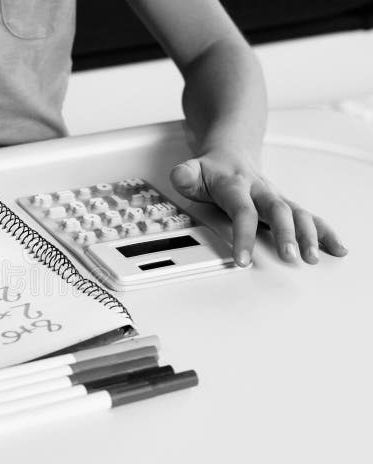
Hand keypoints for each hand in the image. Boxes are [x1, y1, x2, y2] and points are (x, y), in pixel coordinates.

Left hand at [169, 147, 346, 265]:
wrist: (230, 152)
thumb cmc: (212, 169)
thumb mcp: (192, 170)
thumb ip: (185, 175)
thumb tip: (180, 176)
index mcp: (236, 185)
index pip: (242, 211)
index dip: (244, 235)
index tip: (243, 259)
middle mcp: (260, 190)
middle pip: (277, 211)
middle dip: (286, 234)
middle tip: (289, 257)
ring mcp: (275, 197)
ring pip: (297, 213)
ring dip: (308, 235)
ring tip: (312, 257)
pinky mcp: (285, 205)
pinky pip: (308, 217)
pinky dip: (324, 232)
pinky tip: (336, 248)